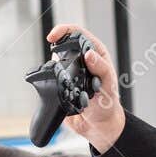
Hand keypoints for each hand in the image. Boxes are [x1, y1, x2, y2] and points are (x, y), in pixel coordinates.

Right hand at [47, 24, 124, 151]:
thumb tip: (90, 54)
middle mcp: (83, 60)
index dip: (65, 30)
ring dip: (53, 64)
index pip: (79, 33)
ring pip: (55, 59)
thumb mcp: (108, 86)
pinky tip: (52, 83)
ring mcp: (71, 71)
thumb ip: (101, 69)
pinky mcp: (61, 83)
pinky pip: (50, 76)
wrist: (98, 126)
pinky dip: (47, 77)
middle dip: (56, 44)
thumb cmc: (108, 105)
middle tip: (52, 50)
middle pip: (64, 43)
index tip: (53, 36)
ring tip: (60, 74)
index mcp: (96, 54)